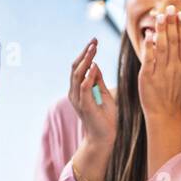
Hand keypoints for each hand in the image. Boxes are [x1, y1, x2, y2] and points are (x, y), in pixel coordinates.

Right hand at [68, 38, 117, 153]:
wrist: (105, 139)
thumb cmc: (106, 118)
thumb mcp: (104, 95)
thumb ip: (98, 81)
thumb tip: (95, 65)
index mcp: (78, 90)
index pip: (79, 67)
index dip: (85, 54)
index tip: (94, 41)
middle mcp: (74, 93)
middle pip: (75, 68)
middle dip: (84, 53)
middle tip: (94, 41)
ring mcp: (78, 100)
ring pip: (77, 75)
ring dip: (86, 61)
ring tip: (93, 49)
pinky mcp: (85, 106)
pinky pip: (84, 88)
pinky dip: (87, 77)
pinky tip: (94, 67)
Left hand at [138, 5, 180, 123]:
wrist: (164, 111)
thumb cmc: (178, 93)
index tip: (180, 14)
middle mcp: (175, 66)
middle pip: (174, 41)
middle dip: (172, 23)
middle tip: (169, 8)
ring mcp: (161, 71)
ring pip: (162, 47)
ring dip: (161, 31)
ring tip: (160, 16)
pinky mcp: (148, 76)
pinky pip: (149, 58)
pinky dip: (149, 46)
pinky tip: (148, 35)